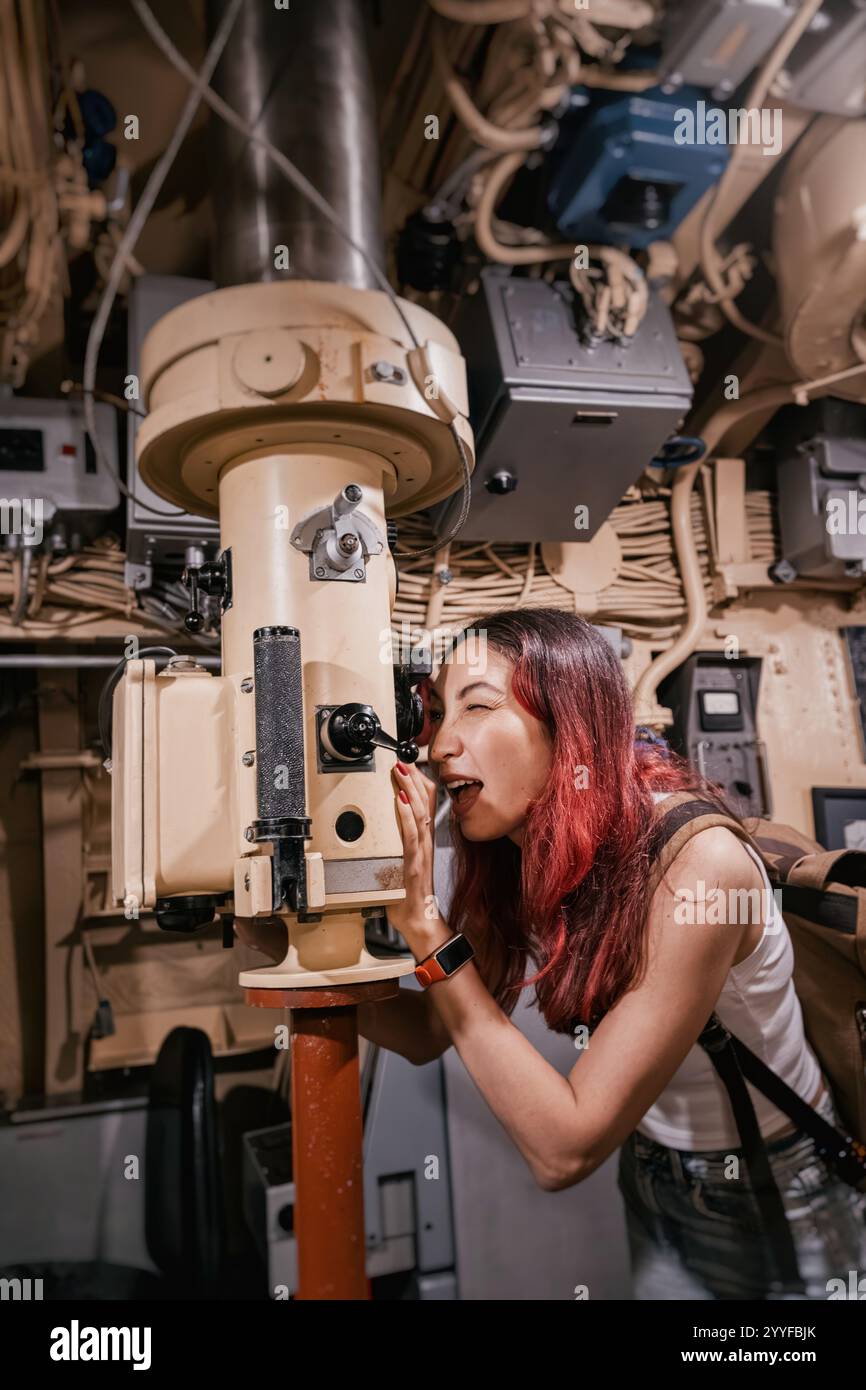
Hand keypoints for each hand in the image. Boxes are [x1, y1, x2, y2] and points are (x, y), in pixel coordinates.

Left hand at [389, 759, 441, 951]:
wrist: (420, 922)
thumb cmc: (408, 897)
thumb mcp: (399, 865)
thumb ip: (394, 848)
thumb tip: (378, 837)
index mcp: (422, 841)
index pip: (426, 804)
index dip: (419, 782)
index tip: (408, 765)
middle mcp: (425, 843)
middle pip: (425, 803)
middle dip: (414, 779)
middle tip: (402, 761)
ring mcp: (421, 853)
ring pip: (420, 814)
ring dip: (410, 791)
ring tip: (400, 773)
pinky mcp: (414, 864)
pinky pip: (412, 836)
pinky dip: (406, 817)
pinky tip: (400, 803)